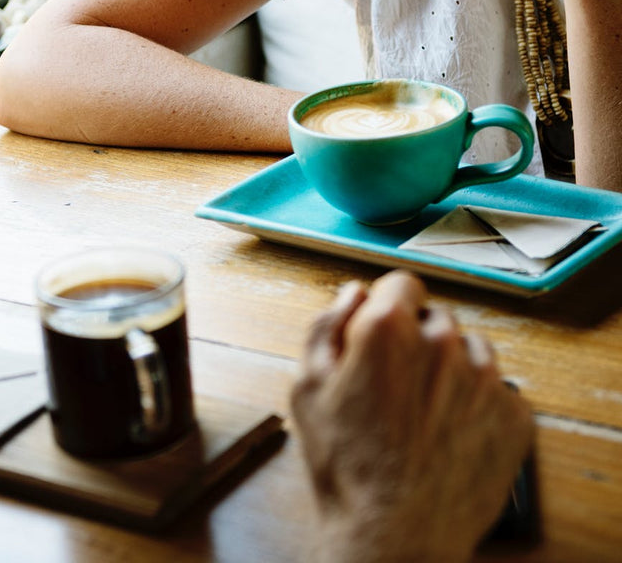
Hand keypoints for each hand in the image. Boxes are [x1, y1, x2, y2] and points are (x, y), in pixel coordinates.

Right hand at [291, 271, 533, 562]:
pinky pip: (499, 390)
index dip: (388, 305)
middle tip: (397, 384)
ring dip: (452, 368)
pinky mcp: (514, 415)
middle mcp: (442, 342)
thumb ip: (327, 325)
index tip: (383, 332)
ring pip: (471, 350)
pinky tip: (452, 432)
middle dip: (417, 340)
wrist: (395, 537)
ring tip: (426, 412)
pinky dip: (479, 404)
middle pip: (435, 317)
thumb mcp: (307, 387)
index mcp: (388, 328)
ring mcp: (484, 378)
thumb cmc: (346, 466)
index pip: (401, 282)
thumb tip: (352, 292)